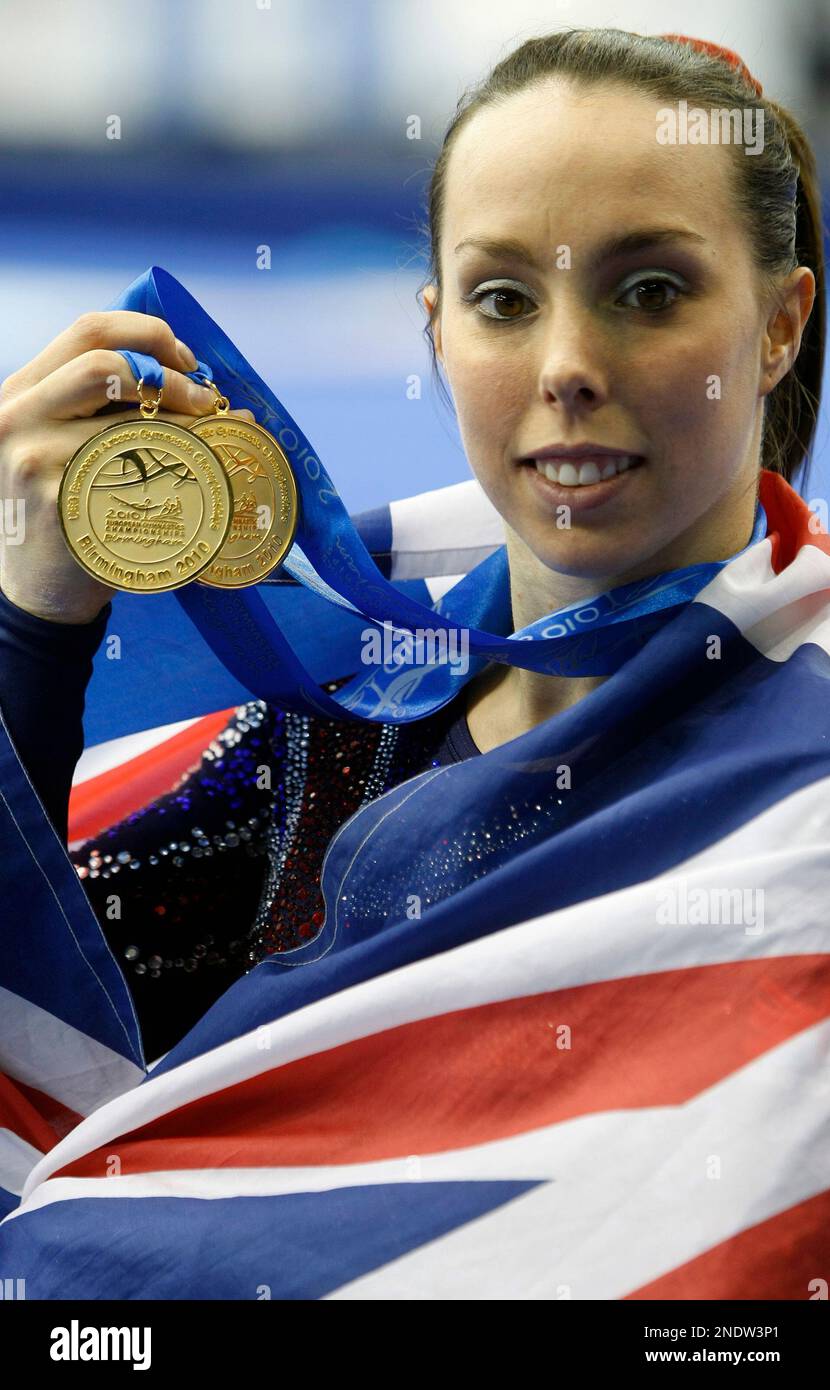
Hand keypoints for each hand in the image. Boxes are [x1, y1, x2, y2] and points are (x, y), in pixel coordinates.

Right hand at [0, 310, 252, 623]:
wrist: (38, 591)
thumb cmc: (66, 511)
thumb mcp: (62, 446)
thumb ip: (101, 409)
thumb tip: (194, 383)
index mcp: (22, 389)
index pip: (87, 330)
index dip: (147, 333)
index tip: (187, 360)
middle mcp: (17, 413)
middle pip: (102, 359)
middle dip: (169, 374)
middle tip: (207, 399)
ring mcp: (32, 454)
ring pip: (125, 416)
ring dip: (186, 422)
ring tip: (218, 436)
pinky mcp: (57, 496)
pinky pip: (133, 466)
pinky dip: (178, 462)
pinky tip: (203, 472)